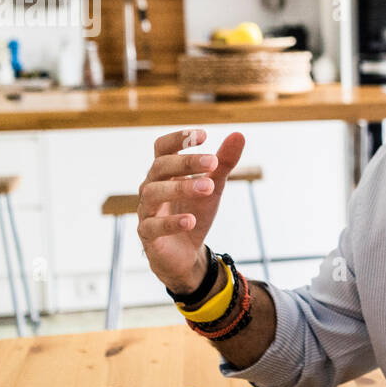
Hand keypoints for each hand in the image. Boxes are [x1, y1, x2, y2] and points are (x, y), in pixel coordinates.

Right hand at [138, 129, 245, 290]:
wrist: (185, 252)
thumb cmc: (194, 211)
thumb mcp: (214, 186)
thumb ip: (224, 163)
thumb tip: (239, 134)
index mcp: (165, 172)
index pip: (162, 148)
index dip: (178, 138)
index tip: (203, 135)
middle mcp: (151, 186)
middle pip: (160, 166)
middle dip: (186, 162)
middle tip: (213, 162)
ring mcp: (146, 210)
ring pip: (154, 193)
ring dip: (181, 188)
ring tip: (207, 187)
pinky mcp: (147, 234)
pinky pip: (153, 226)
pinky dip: (172, 222)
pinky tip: (191, 220)